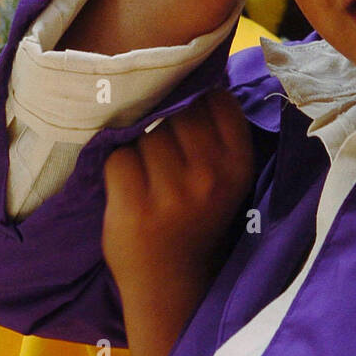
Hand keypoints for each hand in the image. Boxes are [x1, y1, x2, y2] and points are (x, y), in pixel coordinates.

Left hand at [103, 88, 254, 289]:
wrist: (172, 286)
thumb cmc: (195, 220)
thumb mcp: (223, 177)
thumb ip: (214, 132)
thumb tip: (190, 70)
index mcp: (238, 164)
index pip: (215, 99)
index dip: (195, 103)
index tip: (186, 123)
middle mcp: (210, 175)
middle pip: (175, 112)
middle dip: (163, 125)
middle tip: (163, 157)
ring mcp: (171, 193)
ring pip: (143, 134)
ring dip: (138, 148)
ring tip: (147, 177)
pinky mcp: (135, 207)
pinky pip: (118, 158)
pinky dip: (116, 169)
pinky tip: (129, 190)